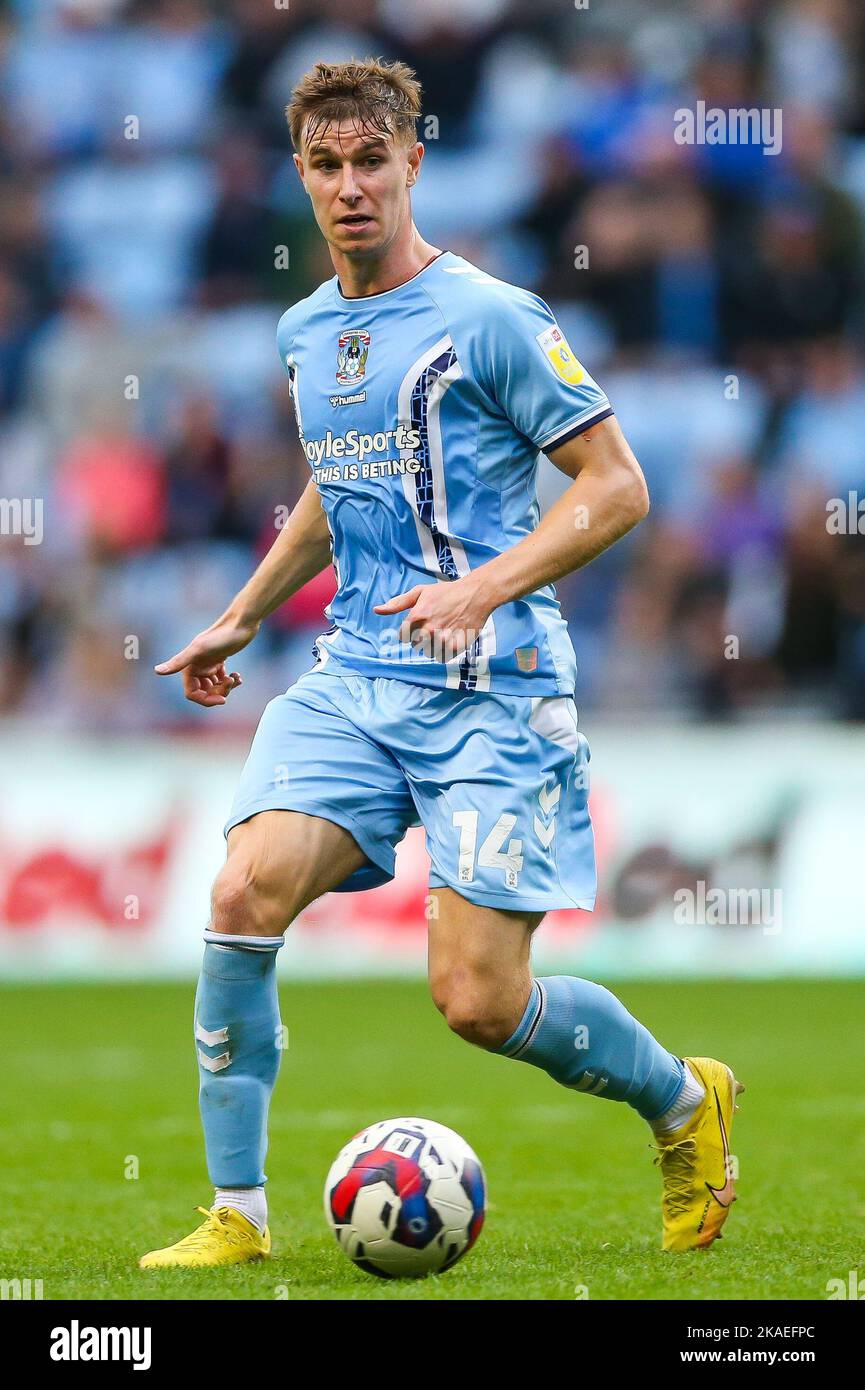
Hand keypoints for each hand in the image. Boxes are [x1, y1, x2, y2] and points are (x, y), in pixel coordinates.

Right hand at [154, 614, 259, 707]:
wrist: (239, 624)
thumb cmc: (220, 636)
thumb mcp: (199, 650)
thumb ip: (179, 661)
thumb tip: (156, 671)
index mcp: (189, 667)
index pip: (192, 693)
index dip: (205, 699)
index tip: (222, 699)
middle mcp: (197, 667)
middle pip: (204, 692)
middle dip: (218, 692)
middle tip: (230, 683)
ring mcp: (208, 665)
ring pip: (214, 687)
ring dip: (226, 687)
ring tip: (235, 679)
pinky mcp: (219, 662)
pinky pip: (222, 680)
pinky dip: (231, 681)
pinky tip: (237, 676)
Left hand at [373, 577, 491, 661]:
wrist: (475, 594)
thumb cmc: (446, 592)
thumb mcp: (420, 592)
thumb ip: (397, 603)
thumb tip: (377, 610)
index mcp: (417, 615)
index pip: (403, 637)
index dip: (410, 632)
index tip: (419, 626)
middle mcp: (428, 629)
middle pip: (415, 646)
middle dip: (421, 639)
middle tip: (434, 628)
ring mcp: (443, 638)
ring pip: (429, 653)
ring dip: (433, 646)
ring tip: (443, 633)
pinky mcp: (457, 646)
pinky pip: (443, 658)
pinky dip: (445, 652)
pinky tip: (450, 640)